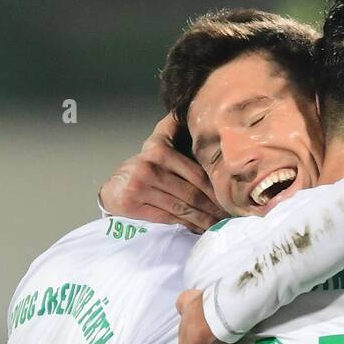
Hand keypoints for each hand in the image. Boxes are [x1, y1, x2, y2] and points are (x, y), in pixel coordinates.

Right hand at [98, 113, 225, 231]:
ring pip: (182, 207)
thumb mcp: (156, 146)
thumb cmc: (143, 170)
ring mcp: (141, 186)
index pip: (197, 173)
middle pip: (192, 192)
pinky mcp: (134, 204)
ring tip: (218, 225)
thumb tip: (190, 115)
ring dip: (204, 220)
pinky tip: (199, 229)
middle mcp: (151, 166)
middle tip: (229, 217)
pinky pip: (169, 218)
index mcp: (160, 150)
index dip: (216, 189)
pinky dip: (187, 226)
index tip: (230, 199)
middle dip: (214, 207)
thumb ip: (173, 131)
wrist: (113, 190)